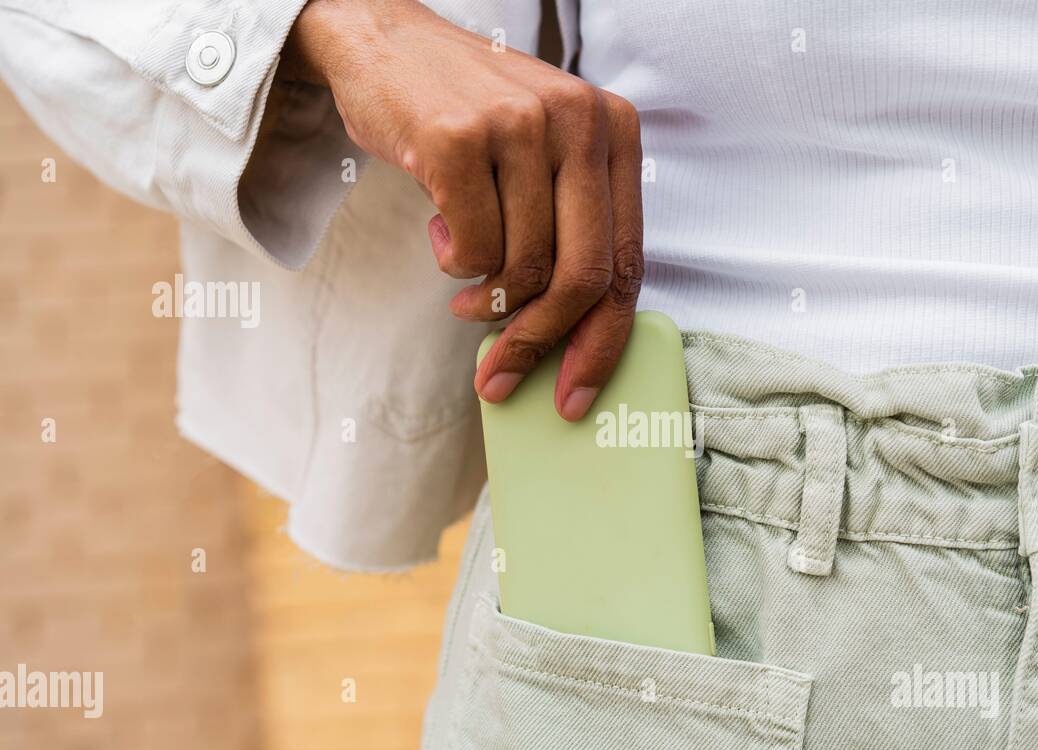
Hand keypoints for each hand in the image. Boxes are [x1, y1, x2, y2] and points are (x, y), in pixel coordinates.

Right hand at [283, 0, 643, 419]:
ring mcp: (521, 124)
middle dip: (540, 341)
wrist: (385, 43)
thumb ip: (570, 231)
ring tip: (463, 281)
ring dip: (484, 297)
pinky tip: (440, 233)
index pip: (627, 261)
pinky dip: (452, 262)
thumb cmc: (469, 120)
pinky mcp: (460, 137)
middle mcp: (579, 121)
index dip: (604, 341)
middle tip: (502, 373)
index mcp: (615, 130)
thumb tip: (574, 341)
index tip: (575, 393)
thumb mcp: (544, 158)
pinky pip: (471, 249)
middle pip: (581, 276)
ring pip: (521, 269)